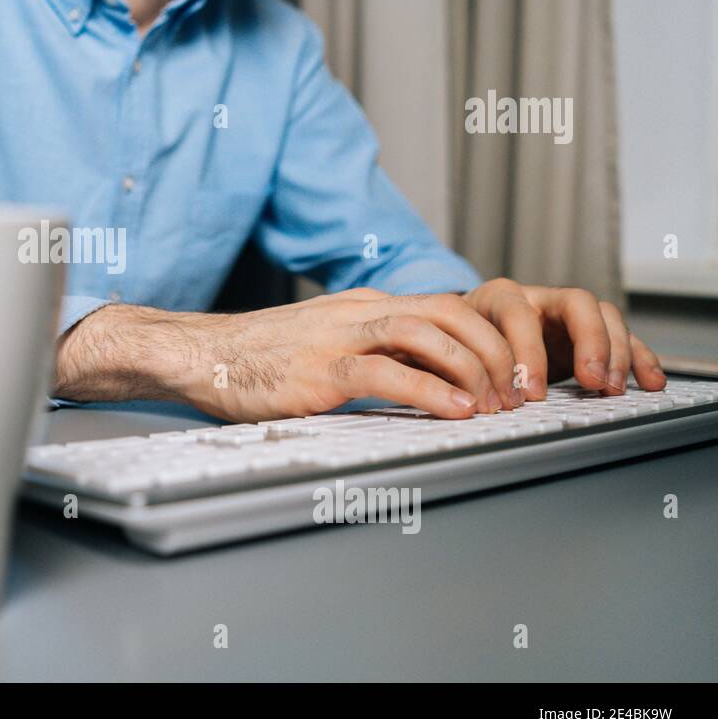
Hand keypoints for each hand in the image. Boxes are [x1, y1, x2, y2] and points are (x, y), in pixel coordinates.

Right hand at [53, 282, 665, 421]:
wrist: (197, 354)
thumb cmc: (255, 358)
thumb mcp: (319, 342)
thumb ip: (366, 351)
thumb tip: (415, 380)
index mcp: (363, 305)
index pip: (446, 307)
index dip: (490, 338)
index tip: (513, 374)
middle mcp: (359, 311)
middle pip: (451, 313)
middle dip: (497, 352)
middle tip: (521, 393)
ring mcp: (339, 337)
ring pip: (429, 336)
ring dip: (475, 372)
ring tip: (500, 406)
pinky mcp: (320, 370)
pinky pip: (389, 372)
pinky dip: (433, 392)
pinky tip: (455, 413)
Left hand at [460, 278, 665, 398]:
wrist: (464, 333)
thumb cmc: (456, 341)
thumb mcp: (449, 348)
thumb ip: (456, 363)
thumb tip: (457, 391)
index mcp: (499, 297)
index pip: (519, 314)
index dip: (528, 352)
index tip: (531, 392)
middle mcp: (539, 299)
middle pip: (577, 304)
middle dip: (590, 343)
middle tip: (591, 381)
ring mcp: (567, 314)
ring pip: (605, 317)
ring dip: (616, 353)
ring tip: (612, 389)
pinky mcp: (589, 334)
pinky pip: (623, 338)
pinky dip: (639, 359)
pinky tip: (650, 382)